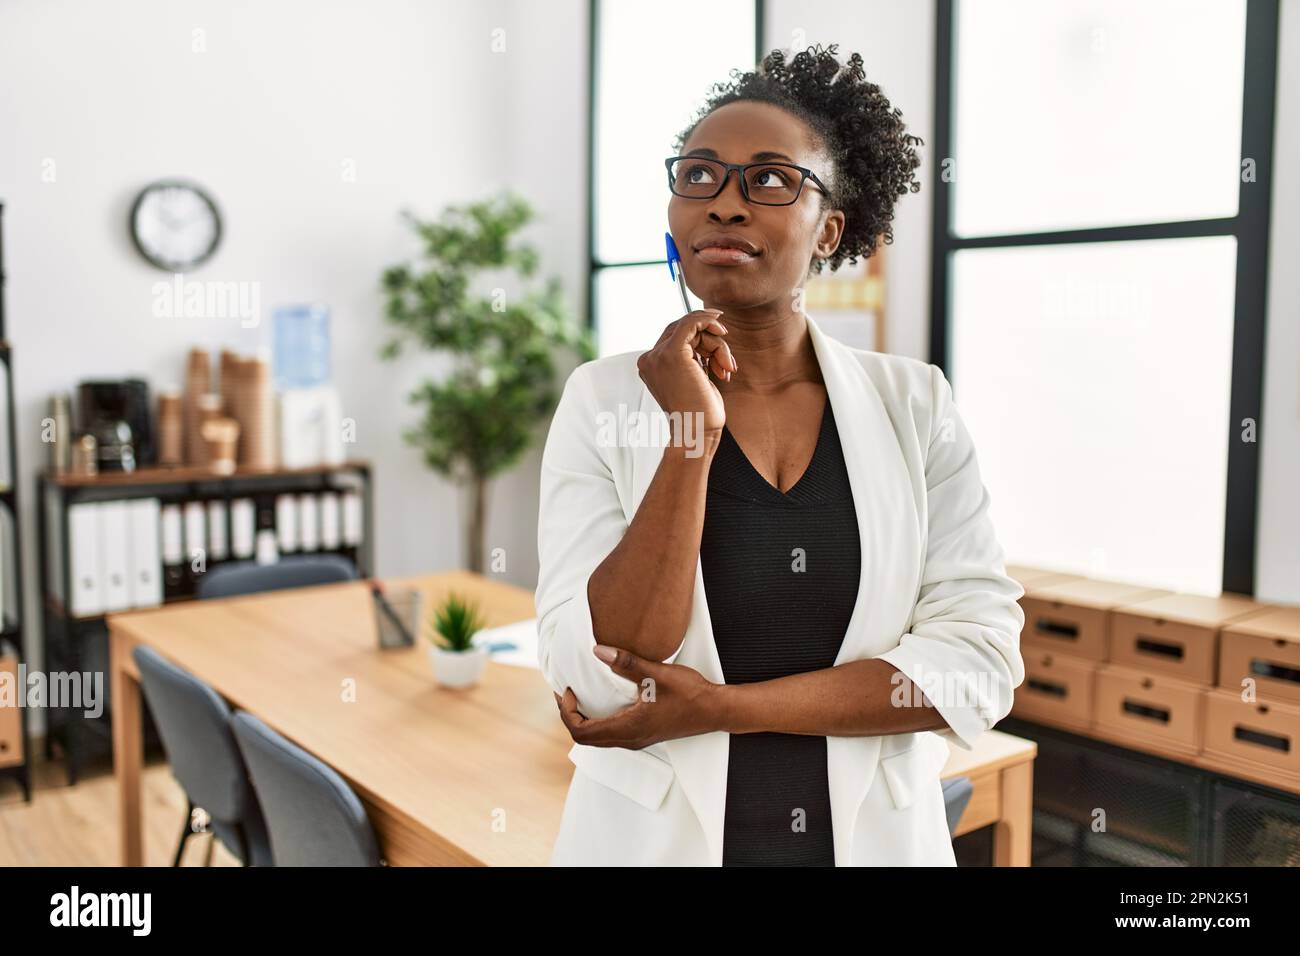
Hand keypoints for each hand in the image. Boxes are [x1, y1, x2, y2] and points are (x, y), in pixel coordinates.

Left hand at [553, 645, 722, 748]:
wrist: (715, 710)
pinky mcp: (643, 734)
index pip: (582, 731)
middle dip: (570, 715)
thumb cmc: (690, 693)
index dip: (568, 712)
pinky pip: (609, 735)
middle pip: (585, 737)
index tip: (569, 689)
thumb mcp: (657, 674)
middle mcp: (629, 739)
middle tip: (567, 692)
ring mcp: (636, 739)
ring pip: (597, 738)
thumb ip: (626, 662)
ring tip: (579, 695)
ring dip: (583, 719)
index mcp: (628, 728)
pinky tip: (601, 701)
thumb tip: (597, 651)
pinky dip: (597, 720)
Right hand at [636, 311, 737, 435]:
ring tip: (726, 369)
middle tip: (727, 365)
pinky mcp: (672, 354)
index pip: (676, 337)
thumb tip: (709, 330)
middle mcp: (650, 359)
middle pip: (684, 331)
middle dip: (712, 342)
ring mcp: (658, 356)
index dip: (702, 337)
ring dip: (718, 345)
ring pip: (692, 329)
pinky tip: (721, 330)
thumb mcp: (696, 378)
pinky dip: (708, 320)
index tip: (722, 342)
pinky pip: (691, 323)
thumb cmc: (701, 413)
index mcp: (651, 365)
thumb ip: (694, 356)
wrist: (697, 432)